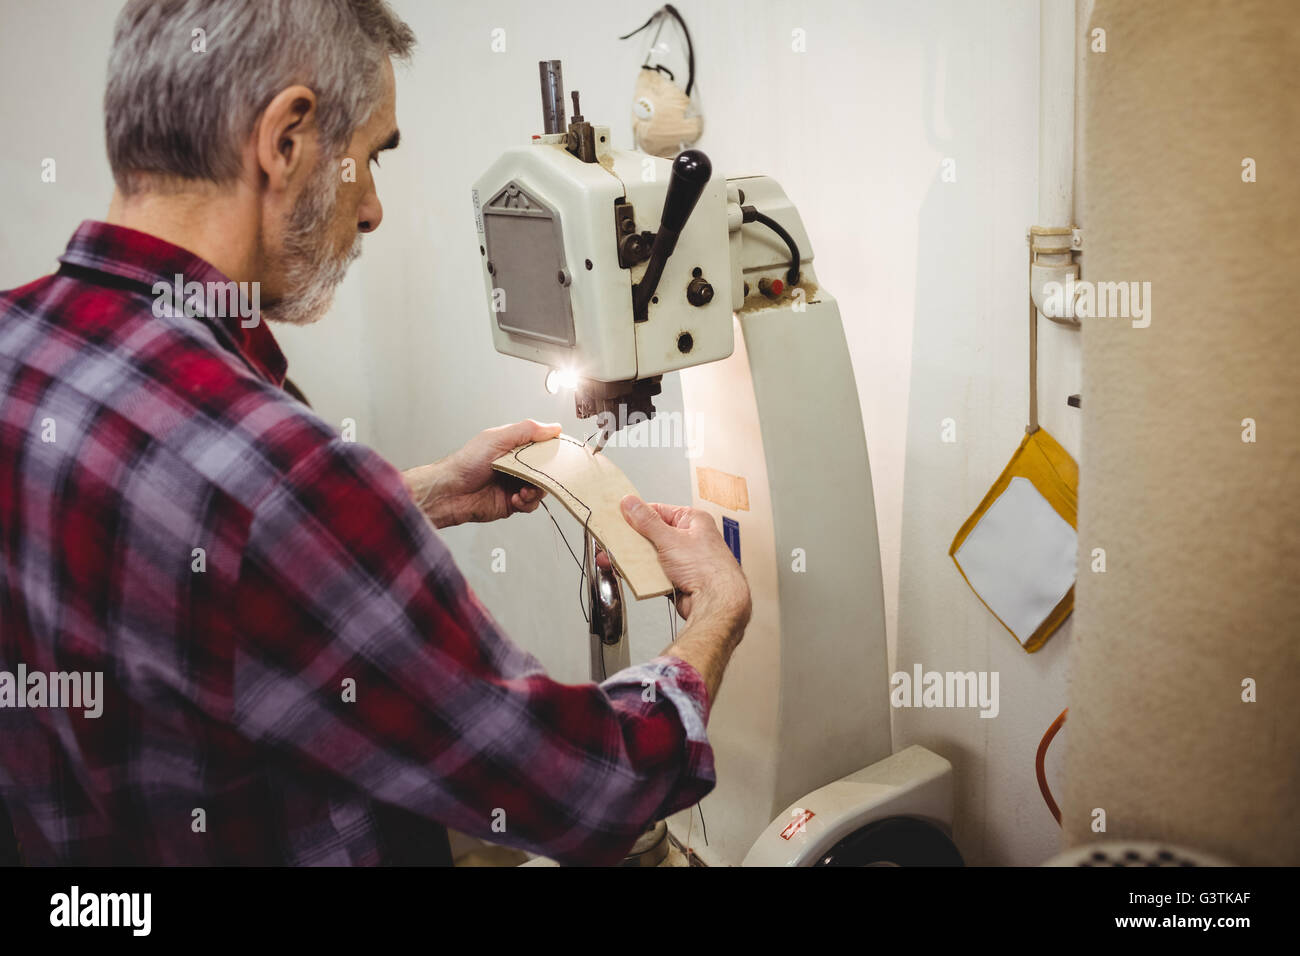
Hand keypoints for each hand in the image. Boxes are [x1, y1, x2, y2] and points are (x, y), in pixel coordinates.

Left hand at [404, 420, 560, 527]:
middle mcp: (515, 466)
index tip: (559, 454)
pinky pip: (530, 505)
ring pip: (540, 489)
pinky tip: (516, 498)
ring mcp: (514, 485)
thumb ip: (527, 430)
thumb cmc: (466, 463)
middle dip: (546, 474)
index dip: (552, 450)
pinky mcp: (512, 503)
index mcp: (513, 447)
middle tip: (544, 475)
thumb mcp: (497, 438)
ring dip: (536, 490)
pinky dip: (527, 502)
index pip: (541, 447)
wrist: (450, 492)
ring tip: (524, 489)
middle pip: (544, 470)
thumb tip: (553, 427)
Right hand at [618, 495, 750, 629]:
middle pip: (653, 534)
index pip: (658, 511)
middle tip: (618, 544)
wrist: (716, 604)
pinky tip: (637, 575)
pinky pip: (656, 572)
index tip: (619, 519)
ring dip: (639, 559)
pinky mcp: (679, 578)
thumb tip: (631, 503)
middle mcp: (690, 538)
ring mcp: (684, 560)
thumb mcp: (670, 539)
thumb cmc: (707, 570)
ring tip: (624, 561)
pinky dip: (646, 574)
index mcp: (692, 521)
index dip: (637, 515)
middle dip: (635, 541)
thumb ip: (647, 521)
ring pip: (653, 555)